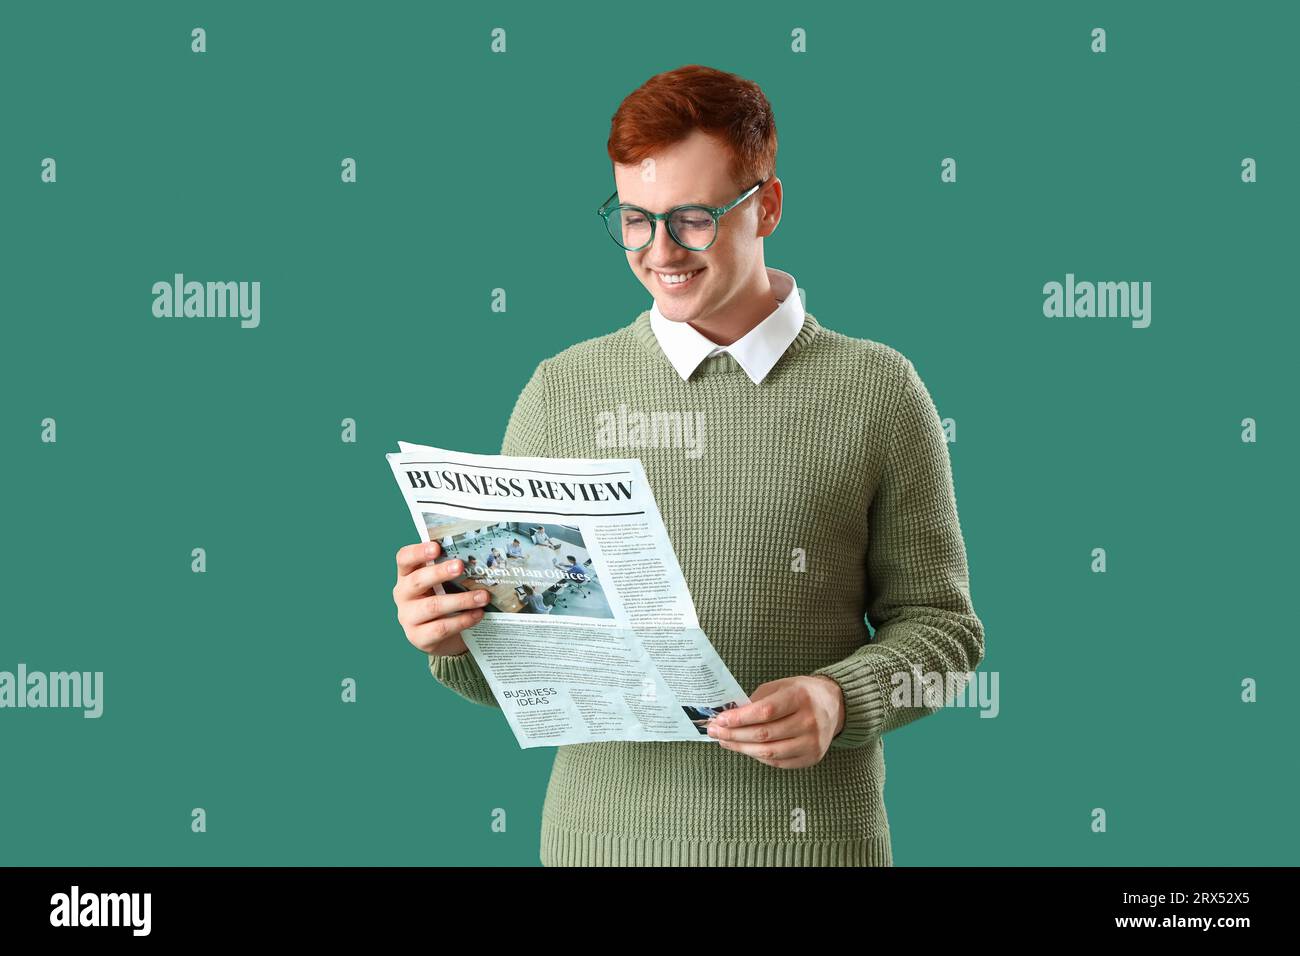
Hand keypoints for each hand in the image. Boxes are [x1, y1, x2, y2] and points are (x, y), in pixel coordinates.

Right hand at [393, 541, 490, 656]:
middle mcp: (403, 595)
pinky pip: (441, 628)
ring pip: (433, 606)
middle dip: (440, 572)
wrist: (443, 636)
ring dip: (461, 600)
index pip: (404, 559)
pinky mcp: (418, 637)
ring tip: (483, 596)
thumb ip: (452, 570)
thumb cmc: (444, 599)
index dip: (418, 552)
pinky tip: (478, 614)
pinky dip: (462, 620)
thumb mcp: (444, 583)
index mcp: (407, 575)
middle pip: (417, 581)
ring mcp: (408, 617)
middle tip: (460, 566)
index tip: (436, 547)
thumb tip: (477, 559)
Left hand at [707, 675, 844, 768]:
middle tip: (715, 732)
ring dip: (742, 748)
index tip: (720, 720)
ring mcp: (812, 743)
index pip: (765, 712)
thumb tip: (729, 717)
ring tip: (725, 741)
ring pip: (769, 753)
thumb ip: (756, 701)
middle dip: (734, 734)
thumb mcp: (780, 687)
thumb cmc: (801, 693)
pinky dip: (758, 757)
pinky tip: (745, 749)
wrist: (834, 705)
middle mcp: (809, 721)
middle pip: (764, 735)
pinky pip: (778, 762)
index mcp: (800, 697)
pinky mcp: (812, 758)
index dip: (739, 718)